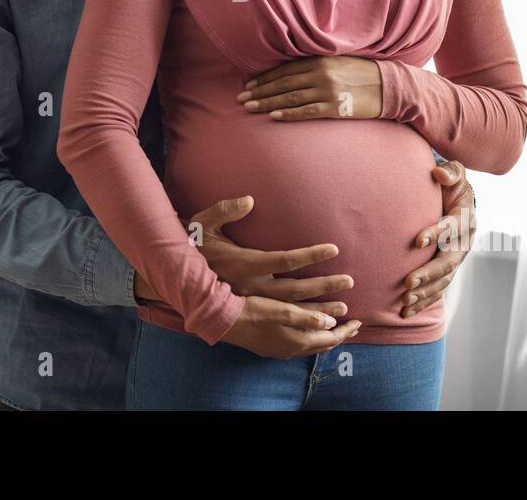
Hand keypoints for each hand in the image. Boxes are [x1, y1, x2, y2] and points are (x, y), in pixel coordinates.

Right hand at [184, 196, 354, 308]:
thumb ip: (225, 210)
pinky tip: (321, 325)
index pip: (284, 259)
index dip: (310, 254)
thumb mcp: (204, 223)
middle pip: (295, 288)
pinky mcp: (250, 310)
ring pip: (291, 308)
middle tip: (350, 281)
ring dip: (319, 308)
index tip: (333, 249)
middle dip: (324, 285)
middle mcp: (251, 285)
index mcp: (244, 263)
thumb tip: (249, 200)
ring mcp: (251, 301)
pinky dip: (303, 323)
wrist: (176, 280)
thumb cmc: (193, 246)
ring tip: (345, 308)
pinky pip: (282, 320)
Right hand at [220, 294, 362, 358]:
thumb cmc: (254, 310)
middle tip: (353, 326)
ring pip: (312, 346)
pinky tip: (310, 332)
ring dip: (327, 337)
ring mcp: (281, 350)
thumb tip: (330, 323)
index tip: (359, 321)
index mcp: (297, 340)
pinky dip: (312, 338)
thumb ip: (308, 318)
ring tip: (336, 329)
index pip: (330, 338)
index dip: (346, 330)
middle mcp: (292, 349)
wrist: (226, 320)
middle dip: (341, 335)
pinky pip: (301, 345)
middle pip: (323, 345)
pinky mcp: (272, 347)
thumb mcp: (283, 310)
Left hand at [235, 56, 381, 120]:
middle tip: (241, 98)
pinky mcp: (335, 107)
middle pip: (282, 83)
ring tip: (250, 107)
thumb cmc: (363, 73)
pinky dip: (288, 113)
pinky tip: (273, 116)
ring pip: (290, 97)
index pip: (285, 69)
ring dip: (267, 102)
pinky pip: (306, 111)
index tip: (248, 84)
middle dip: (259, 91)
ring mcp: (327, 90)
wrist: (389, 86)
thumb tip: (292, 70)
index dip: (264, 77)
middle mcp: (321, 73)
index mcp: (320, 59)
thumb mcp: (339, 61)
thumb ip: (316, 63)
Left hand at [401, 160, 475, 317]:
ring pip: (443, 280)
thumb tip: (438, 173)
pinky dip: (424, 301)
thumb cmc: (452, 185)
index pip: (452, 227)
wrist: (461, 200)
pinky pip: (438, 289)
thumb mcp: (455, 173)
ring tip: (405, 301)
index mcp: (465, 219)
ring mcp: (457, 259)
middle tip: (408, 283)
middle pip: (448, 262)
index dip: (437, 233)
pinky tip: (406, 312)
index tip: (417, 240)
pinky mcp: (449, 270)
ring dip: (425, 292)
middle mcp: (464, 243)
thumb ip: (450, 172)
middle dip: (429, 273)